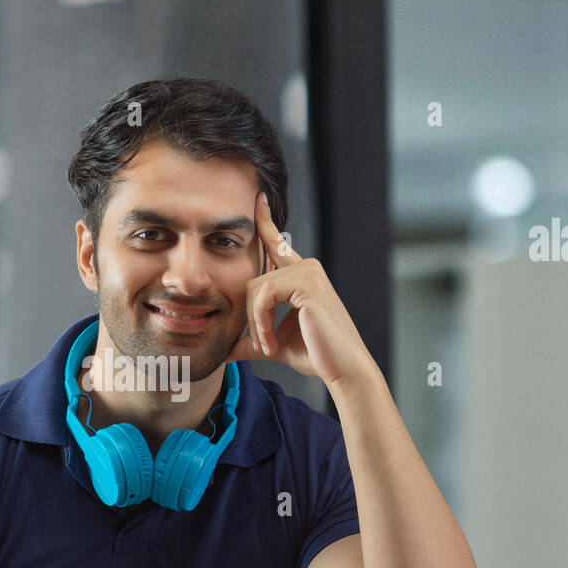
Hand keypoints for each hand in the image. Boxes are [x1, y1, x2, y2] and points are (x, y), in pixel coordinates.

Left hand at [225, 192, 379, 389]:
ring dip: (256, 323)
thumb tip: (224, 350)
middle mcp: (306, 266)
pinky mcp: (307, 281)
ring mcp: (308, 271)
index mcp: (301, 275)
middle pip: (253, 280)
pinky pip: (264, 294)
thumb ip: (251, 340)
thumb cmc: (316, 355)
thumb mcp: (275, 344)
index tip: (257, 198)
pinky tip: (271, 342)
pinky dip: (261, 322)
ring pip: (256, 288)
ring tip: (268, 347)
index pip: (277, 244)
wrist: (342, 368)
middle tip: (262, 345)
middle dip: (251, 317)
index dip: (265, 221)